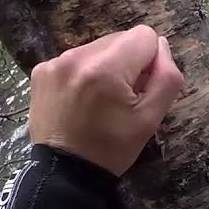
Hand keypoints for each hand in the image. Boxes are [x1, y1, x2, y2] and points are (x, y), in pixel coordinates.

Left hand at [29, 26, 184, 175]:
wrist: (64, 173)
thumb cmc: (112, 147)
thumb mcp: (151, 119)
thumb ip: (167, 77)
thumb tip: (162, 46)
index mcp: (106, 68)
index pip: (145, 35)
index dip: (152, 61)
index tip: (142, 88)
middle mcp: (77, 57)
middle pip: (120, 39)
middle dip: (128, 63)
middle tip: (122, 98)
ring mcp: (55, 62)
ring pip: (98, 48)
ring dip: (106, 67)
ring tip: (100, 100)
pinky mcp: (41, 70)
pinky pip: (76, 59)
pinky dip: (85, 74)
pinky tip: (81, 99)